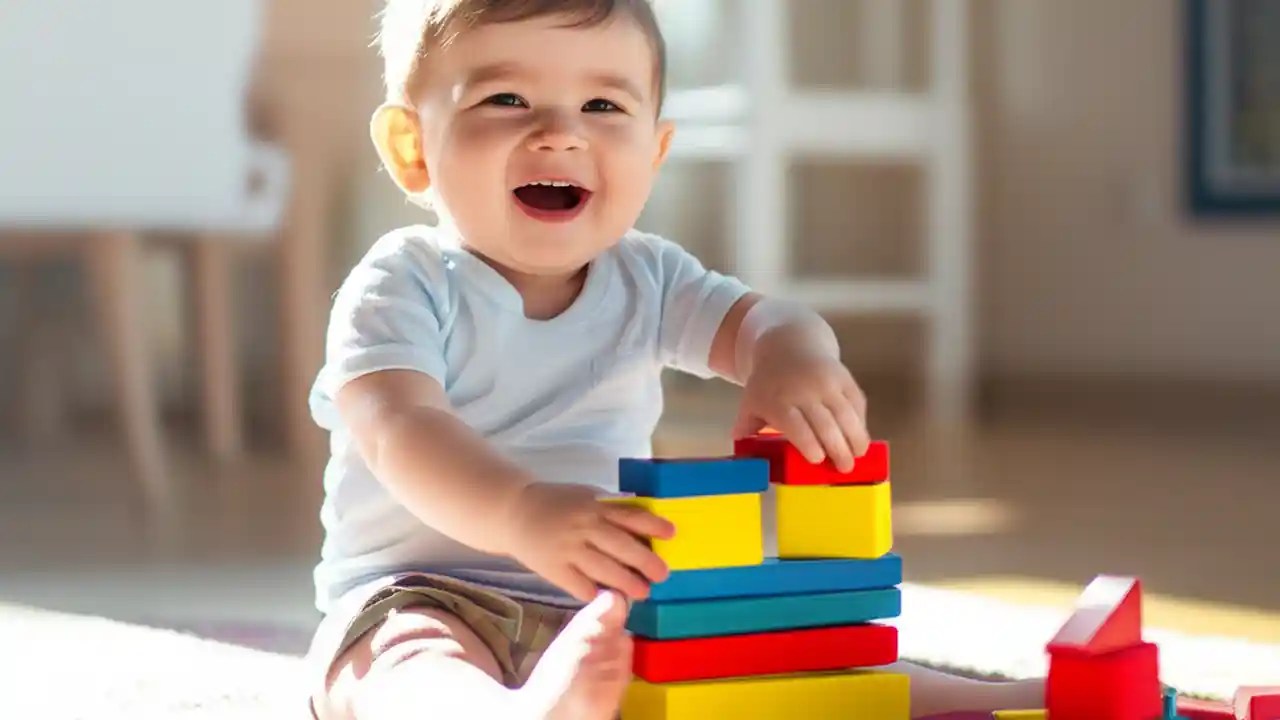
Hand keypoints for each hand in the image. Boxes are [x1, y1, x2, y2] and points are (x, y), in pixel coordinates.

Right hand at [507, 483, 673, 602]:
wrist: (514, 512)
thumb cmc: (556, 504)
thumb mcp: (585, 496)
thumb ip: (611, 509)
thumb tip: (645, 524)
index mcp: (595, 506)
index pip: (630, 515)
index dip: (652, 525)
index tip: (670, 534)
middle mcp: (584, 526)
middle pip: (621, 546)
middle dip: (645, 562)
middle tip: (662, 574)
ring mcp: (568, 549)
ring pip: (604, 569)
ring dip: (626, 583)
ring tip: (642, 592)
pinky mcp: (554, 569)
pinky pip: (580, 585)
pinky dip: (595, 593)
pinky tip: (606, 597)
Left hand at [732, 336, 869, 472]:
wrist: (788, 346)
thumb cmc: (768, 384)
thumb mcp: (751, 401)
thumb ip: (746, 426)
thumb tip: (739, 447)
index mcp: (778, 400)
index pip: (796, 425)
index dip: (808, 443)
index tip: (817, 460)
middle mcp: (804, 390)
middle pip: (825, 423)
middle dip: (837, 448)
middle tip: (844, 468)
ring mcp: (827, 382)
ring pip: (846, 413)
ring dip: (855, 437)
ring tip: (858, 455)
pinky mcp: (844, 377)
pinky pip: (856, 401)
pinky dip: (860, 420)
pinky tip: (860, 436)